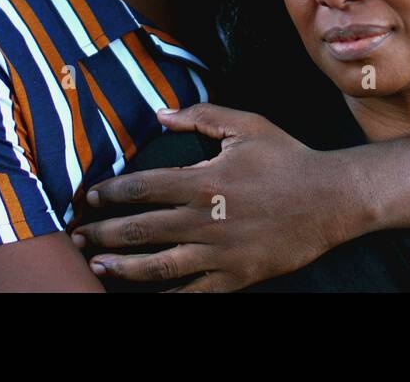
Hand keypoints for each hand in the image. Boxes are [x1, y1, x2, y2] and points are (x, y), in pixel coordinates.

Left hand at [71, 104, 358, 291]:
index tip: (88, 197)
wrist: (332, 199)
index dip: (108, 193)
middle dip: (102, 234)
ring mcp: (220, 252)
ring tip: (97, 266)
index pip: (141, 188)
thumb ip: (200, 115)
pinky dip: (167, 296)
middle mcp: (205, 219)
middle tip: (76, 236)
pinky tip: (146, 296)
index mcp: (203, 181)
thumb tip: (160, 113)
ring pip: (158, 265)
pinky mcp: (236, 276)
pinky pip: (193, 292)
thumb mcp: (246, 126)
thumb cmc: (288, 158)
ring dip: (122, 267)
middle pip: (140, 229)